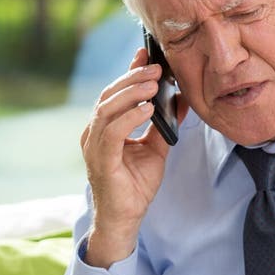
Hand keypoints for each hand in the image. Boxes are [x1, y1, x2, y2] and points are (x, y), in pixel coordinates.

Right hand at [80, 47, 187, 266]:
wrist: (125, 218)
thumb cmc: (135, 186)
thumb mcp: (155, 149)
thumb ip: (164, 125)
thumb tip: (181, 100)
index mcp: (104, 128)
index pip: (114, 93)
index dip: (129, 72)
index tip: (147, 55)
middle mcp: (94, 133)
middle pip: (109, 95)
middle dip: (133, 78)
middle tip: (157, 67)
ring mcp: (94, 146)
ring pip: (107, 109)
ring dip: (132, 93)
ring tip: (155, 84)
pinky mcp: (100, 160)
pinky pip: (112, 131)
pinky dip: (129, 116)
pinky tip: (147, 108)